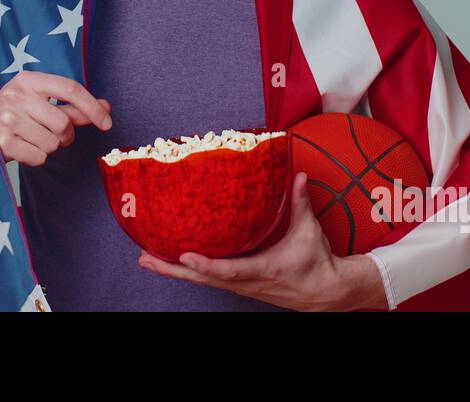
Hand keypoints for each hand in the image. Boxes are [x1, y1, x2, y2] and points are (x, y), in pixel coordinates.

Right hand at [0, 71, 111, 166]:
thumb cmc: (17, 113)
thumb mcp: (41, 102)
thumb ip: (72, 105)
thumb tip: (106, 107)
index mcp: (28, 80)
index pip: (70, 89)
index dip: (93, 107)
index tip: (107, 123)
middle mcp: (15, 96)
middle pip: (64, 123)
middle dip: (67, 135)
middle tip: (55, 134)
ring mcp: (6, 120)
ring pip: (53, 143)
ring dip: (51, 146)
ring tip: (34, 139)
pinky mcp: (2, 143)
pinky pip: (39, 157)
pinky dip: (37, 157)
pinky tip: (24, 148)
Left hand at [137, 170, 389, 310]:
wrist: (324, 293)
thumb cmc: (316, 263)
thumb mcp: (310, 232)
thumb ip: (301, 203)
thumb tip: (299, 176)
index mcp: (263, 269)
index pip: (228, 271)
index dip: (205, 265)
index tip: (184, 256)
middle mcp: (246, 282)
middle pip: (203, 279)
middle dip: (172, 269)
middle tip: (145, 258)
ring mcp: (241, 286)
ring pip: (201, 281)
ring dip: (173, 271)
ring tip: (147, 259)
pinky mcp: (239, 285)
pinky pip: (208, 280)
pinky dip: (188, 272)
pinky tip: (172, 262)